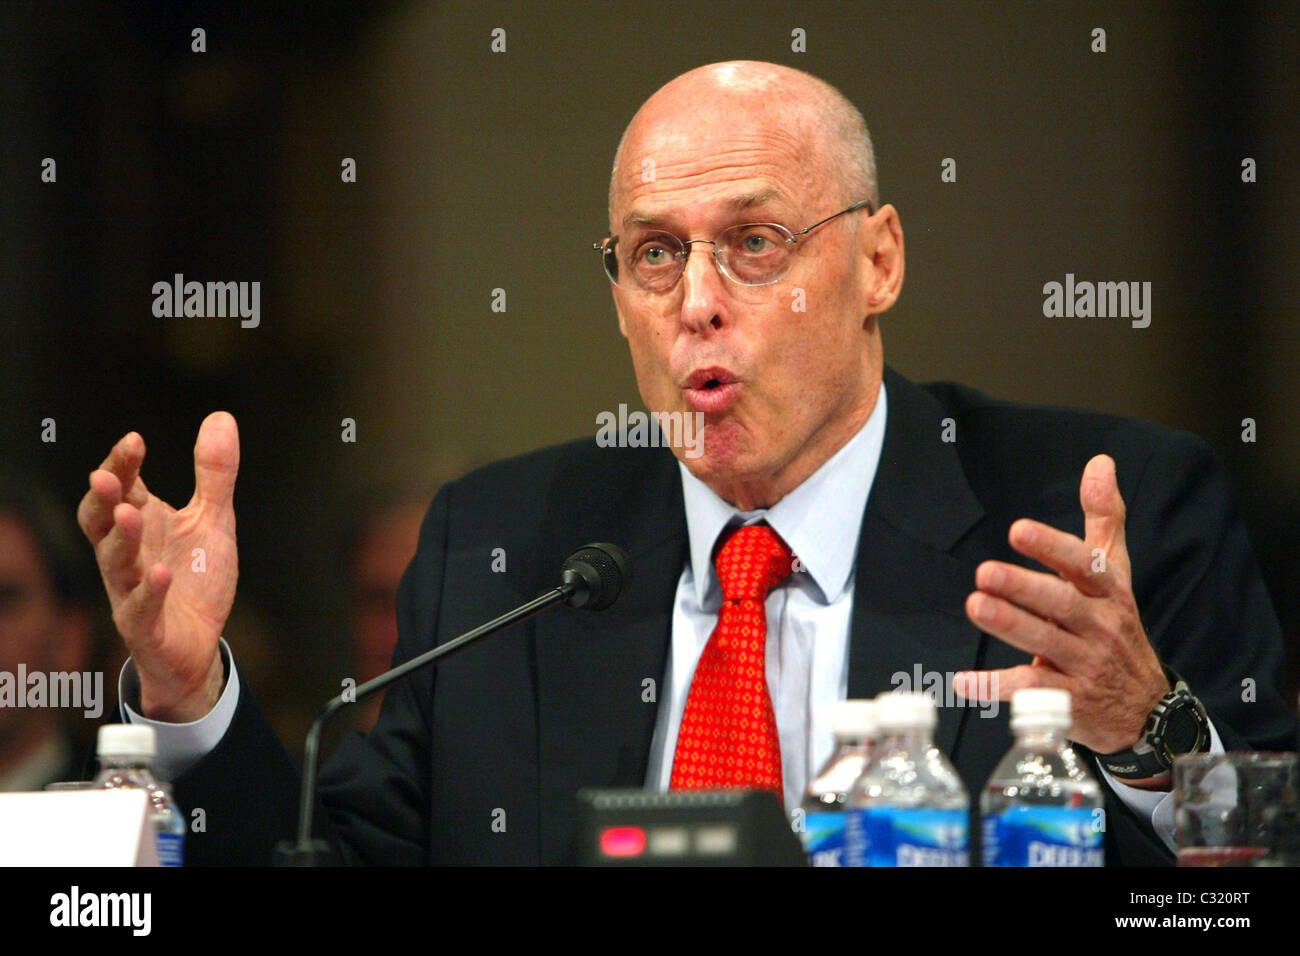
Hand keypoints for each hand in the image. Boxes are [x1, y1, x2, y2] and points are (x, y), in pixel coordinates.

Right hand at [78, 412, 239, 721]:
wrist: (198, 645)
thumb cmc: (195, 576)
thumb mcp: (213, 519)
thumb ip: (214, 474)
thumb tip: (221, 417)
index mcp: (142, 524)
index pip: (121, 488)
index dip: (122, 465)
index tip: (134, 440)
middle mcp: (129, 554)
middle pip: (101, 522)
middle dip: (102, 499)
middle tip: (108, 476)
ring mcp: (132, 591)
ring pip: (115, 563)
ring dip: (121, 539)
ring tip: (130, 513)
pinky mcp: (146, 627)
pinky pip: (140, 609)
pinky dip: (148, 591)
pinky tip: (160, 572)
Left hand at [955, 454, 1170, 778]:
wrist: (1148, 709)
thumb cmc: (1118, 628)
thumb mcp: (1118, 572)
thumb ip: (1104, 518)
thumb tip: (1099, 463)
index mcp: (1108, 592)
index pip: (1084, 565)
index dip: (1052, 547)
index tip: (1018, 530)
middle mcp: (1099, 626)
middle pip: (1062, 604)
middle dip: (1024, 587)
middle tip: (984, 572)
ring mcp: (1085, 665)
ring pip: (1046, 643)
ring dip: (1010, 625)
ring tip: (976, 605)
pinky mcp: (1070, 702)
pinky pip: (1032, 692)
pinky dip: (997, 688)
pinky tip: (964, 681)